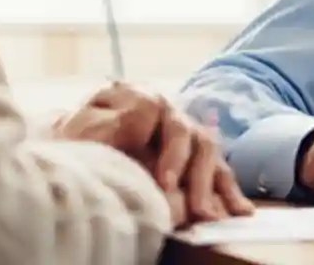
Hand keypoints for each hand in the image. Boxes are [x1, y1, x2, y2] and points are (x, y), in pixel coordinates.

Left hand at [54, 82, 254, 225]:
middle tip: (191, 208)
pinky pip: (218, 169)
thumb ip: (112, 122)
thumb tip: (148, 117)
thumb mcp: (82, 130)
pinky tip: (240, 211)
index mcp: (137, 96)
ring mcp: (183, 133)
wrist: (73, 156)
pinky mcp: (193, 158)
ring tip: (207, 216)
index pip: (158, 111)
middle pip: (188, 134)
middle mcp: (166, 111)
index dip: (167, 150)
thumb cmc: (75, 145)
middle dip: (192, 174)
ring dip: (210, 185)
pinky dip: (229, 191)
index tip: (165, 185)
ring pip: (207, 150)